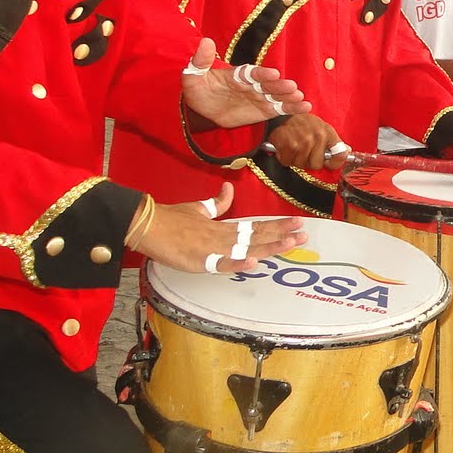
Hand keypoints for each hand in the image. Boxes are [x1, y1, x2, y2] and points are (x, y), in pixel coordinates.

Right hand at [140, 184, 305, 273]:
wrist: (147, 224)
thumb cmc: (171, 218)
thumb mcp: (198, 208)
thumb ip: (216, 203)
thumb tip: (228, 189)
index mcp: (224, 227)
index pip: (256, 226)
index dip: (277, 225)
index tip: (297, 223)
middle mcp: (223, 237)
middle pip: (257, 236)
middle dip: (282, 236)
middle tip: (304, 235)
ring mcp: (213, 249)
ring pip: (246, 249)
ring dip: (269, 247)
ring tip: (290, 244)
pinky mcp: (199, 260)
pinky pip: (221, 264)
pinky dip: (237, 264)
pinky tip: (253, 263)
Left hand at [181, 39, 310, 127]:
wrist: (202, 107)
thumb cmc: (198, 88)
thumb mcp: (193, 75)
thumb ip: (201, 60)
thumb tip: (205, 41)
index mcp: (238, 75)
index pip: (252, 73)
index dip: (262, 74)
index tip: (274, 73)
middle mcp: (252, 85)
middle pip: (268, 84)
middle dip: (280, 85)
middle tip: (292, 87)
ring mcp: (259, 97)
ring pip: (276, 96)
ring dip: (289, 97)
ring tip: (301, 98)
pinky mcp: (263, 110)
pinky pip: (279, 109)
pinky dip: (292, 108)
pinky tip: (306, 107)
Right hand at [267, 113, 343, 169]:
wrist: (283, 113)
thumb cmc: (304, 122)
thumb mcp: (323, 127)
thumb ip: (334, 142)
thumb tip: (347, 151)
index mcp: (328, 133)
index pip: (340, 155)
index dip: (334, 163)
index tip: (329, 163)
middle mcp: (318, 137)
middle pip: (316, 165)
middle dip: (309, 161)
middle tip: (304, 151)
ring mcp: (303, 142)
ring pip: (301, 165)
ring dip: (296, 159)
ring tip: (295, 147)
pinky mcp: (289, 145)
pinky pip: (288, 161)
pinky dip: (285, 157)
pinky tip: (286, 147)